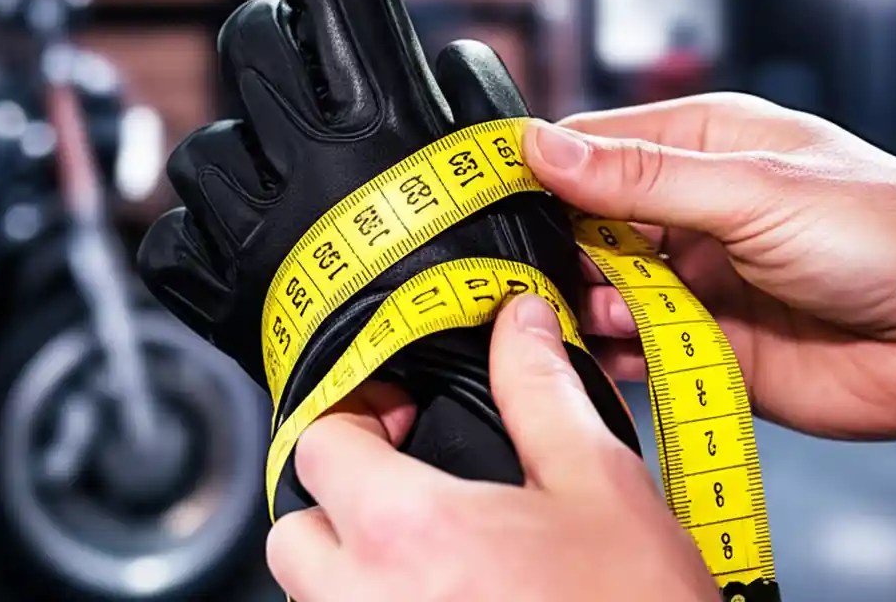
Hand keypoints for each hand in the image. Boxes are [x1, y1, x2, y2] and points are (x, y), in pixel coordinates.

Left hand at [267, 295, 717, 601]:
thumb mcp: (600, 486)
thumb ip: (540, 392)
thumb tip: (518, 322)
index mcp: (408, 530)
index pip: (316, 445)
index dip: (354, 421)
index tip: (392, 425)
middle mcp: (365, 601)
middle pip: (294, 534)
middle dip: (340, 508)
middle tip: (405, 500)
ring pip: (310, 599)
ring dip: (350, 573)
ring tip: (429, 566)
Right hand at [523, 93, 895, 438]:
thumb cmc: (893, 234)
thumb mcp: (754, 190)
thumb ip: (642, 179)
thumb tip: (543, 148)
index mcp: (701, 148)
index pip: (589, 150)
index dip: (537, 173)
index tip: (491, 200)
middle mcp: (690, 214)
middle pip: (583, 228)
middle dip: (557, 251)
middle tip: (544, 274)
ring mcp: (696, 281)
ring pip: (601, 293)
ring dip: (590, 306)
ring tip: (614, 312)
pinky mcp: (707, 348)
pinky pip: (634, 351)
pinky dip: (615, 355)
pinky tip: (621, 351)